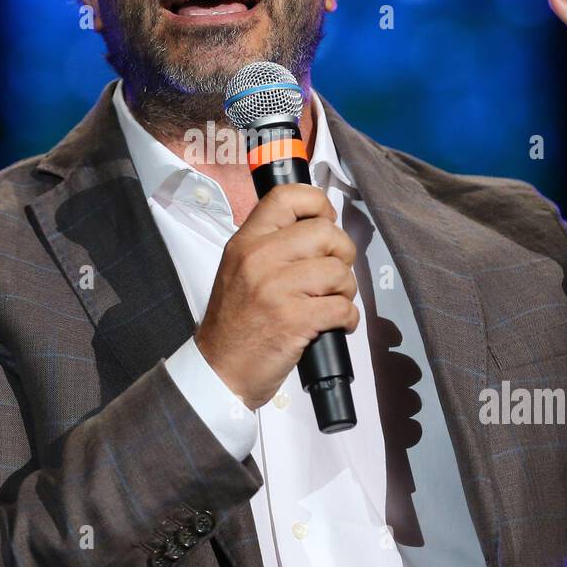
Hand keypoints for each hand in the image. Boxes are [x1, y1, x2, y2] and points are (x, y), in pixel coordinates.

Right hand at [195, 183, 359, 409]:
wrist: (219, 370)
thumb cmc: (235, 322)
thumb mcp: (238, 269)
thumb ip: (271, 244)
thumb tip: (321, 227)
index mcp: (246, 242)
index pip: (287, 196)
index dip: (317, 204)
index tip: (325, 221)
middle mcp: (259, 259)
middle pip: (325, 233)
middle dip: (342, 254)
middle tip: (332, 274)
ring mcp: (276, 289)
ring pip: (338, 271)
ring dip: (345, 290)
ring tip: (330, 302)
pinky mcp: (293, 320)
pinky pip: (342, 307)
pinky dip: (347, 318)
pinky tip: (335, 324)